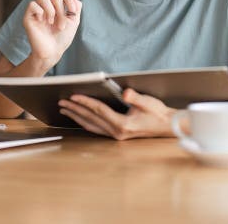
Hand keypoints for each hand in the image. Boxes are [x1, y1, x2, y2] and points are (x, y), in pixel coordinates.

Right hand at [22, 0, 81, 66]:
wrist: (53, 51)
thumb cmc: (62, 38)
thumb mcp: (74, 22)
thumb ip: (76, 8)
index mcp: (57, 7)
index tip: (73, 11)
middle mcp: (47, 7)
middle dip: (62, 13)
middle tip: (61, 27)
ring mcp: (37, 11)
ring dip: (51, 10)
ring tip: (51, 23)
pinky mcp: (28, 17)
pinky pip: (32, 5)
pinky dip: (39, 12)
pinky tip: (41, 22)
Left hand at [58, 88, 175, 139]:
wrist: (166, 125)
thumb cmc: (158, 113)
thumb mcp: (148, 102)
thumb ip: (135, 97)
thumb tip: (125, 93)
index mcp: (123, 124)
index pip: (99, 110)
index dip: (85, 102)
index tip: (73, 95)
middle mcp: (117, 132)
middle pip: (91, 118)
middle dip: (75, 109)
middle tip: (62, 101)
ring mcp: (116, 135)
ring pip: (91, 125)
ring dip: (77, 116)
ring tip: (65, 109)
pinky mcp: (116, 134)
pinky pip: (96, 129)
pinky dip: (85, 122)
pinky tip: (78, 118)